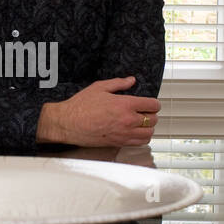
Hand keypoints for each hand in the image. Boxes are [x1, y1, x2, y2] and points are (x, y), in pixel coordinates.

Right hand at [36, 77, 159, 146]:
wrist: (69, 123)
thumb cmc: (81, 106)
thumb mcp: (99, 87)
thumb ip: (118, 83)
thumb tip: (131, 80)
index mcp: (125, 104)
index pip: (153, 105)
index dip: (154, 103)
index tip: (150, 103)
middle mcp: (128, 120)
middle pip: (153, 120)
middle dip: (152, 115)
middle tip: (145, 112)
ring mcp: (124, 133)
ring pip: (149, 133)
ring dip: (148, 128)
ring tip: (141, 123)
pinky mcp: (119, 143)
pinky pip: (140, 143)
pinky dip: (141, 138)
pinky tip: (135, 132)